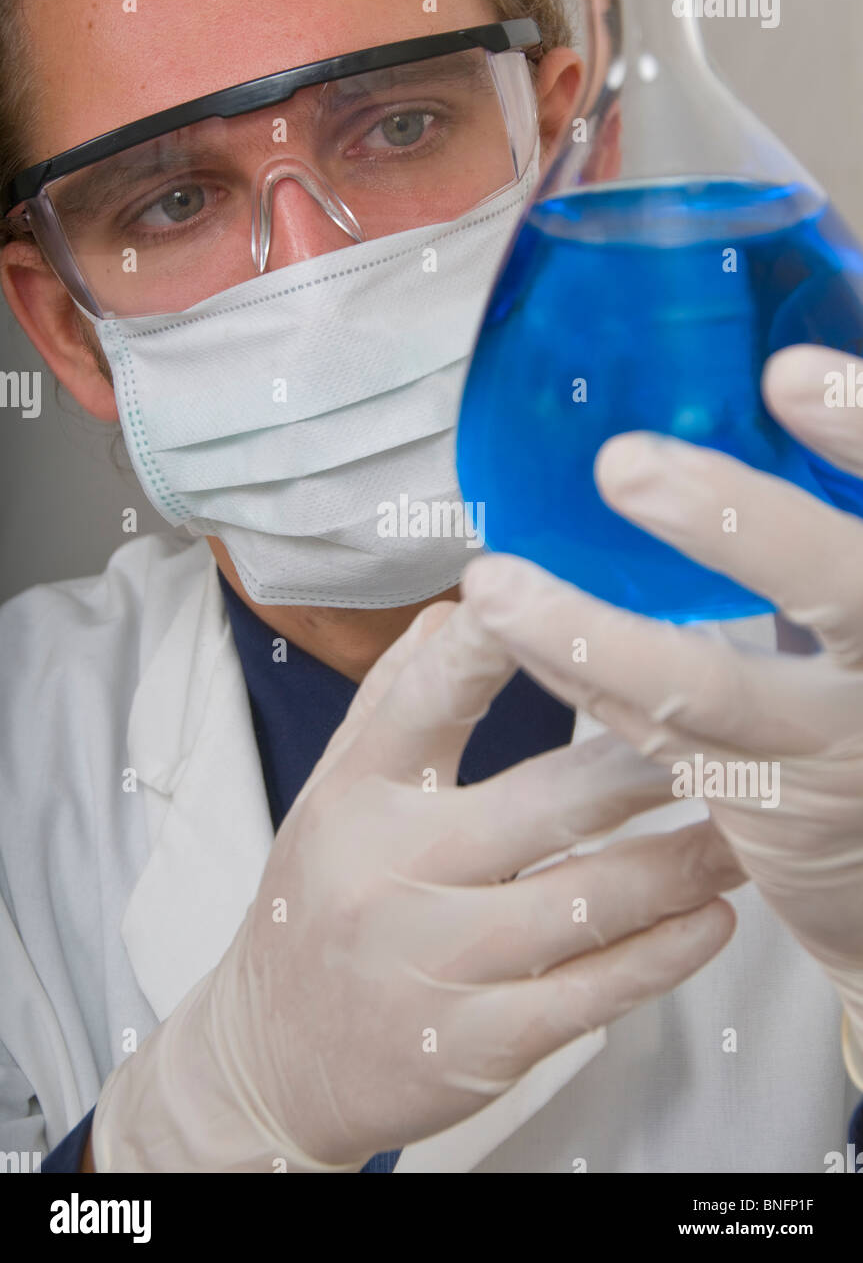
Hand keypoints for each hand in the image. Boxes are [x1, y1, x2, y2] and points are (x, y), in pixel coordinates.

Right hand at [91, 586, 742, 1171]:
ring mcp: (434, 964)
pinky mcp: (476, 1043)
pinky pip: (591, 992)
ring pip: (587, 902)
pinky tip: (712, 919)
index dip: (490, 647)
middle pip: (544, 805)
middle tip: (723, 733)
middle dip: (646, 768)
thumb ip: (391, 700)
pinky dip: (665, 955)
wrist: (267, 1066)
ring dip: (682, 864)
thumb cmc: (312, 911)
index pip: (422, 704)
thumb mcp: (331, 796)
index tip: (557, 598)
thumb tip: (451, 612)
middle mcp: (390, 873)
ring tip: (740, 831)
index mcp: (355, 797)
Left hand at [461, 343, 862, 1083]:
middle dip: (734, 525)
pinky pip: (654, 734)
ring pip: (709, 692)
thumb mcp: (859, 586)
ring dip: (590, 633)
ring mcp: (833, 755)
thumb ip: (833, 499)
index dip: (862, 429)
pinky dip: (581, 676)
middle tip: (622, 466)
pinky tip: (514, 628)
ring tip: (494, 583)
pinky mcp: (765, 811)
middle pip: (840, 592)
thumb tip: (779, 364)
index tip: (786, 373)